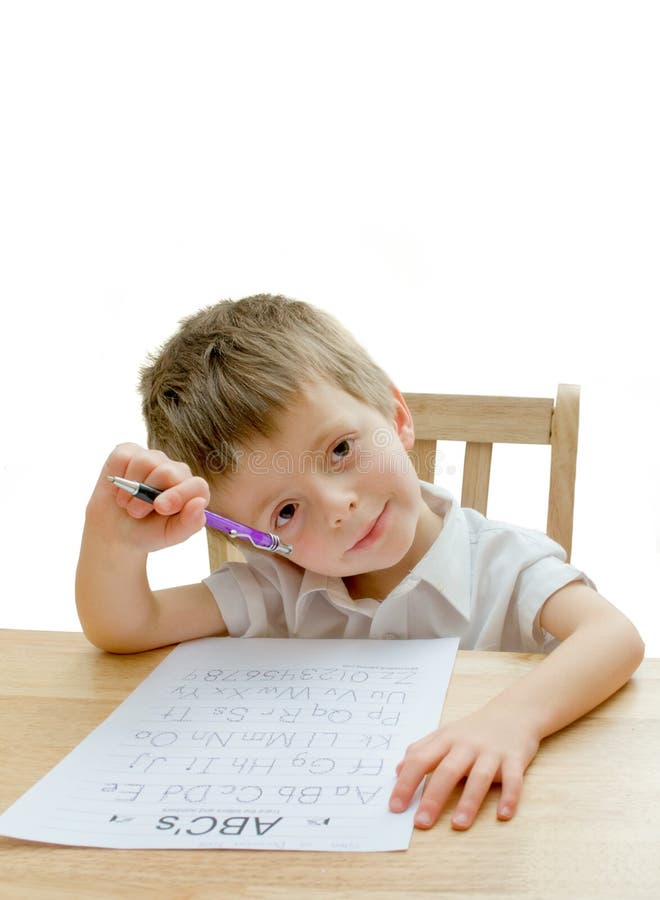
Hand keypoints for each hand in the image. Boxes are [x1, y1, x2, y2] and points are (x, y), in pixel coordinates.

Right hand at [85, 443, 209, 552]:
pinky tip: (118, 489)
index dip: (178, 495)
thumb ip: (190, 522)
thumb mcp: (170, 535)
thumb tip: (199, 502)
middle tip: (136, 513)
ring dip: (129, 490)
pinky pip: (123, 458)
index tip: (160, 508)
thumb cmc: (149, 532)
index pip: (197, 485)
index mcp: (193, 490)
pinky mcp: (130, 452)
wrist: (117, 530)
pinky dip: (116, 477)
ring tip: (127, 503)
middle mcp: (176, 470)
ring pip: (143, 462)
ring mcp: (153, 458)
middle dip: (145, 498)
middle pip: (166, 472)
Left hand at [389, 705, 540, 830]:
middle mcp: (467, 745)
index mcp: (446, 740)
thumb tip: (397, 771)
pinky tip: (503, 815)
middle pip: (447, 771)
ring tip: (458, 824)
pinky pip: (514, 780)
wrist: (513, 712)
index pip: (420, 760)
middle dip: (433, 798)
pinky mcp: (515, 759)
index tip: (395, 807)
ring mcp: (492, 752)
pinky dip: (510, 797)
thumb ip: (421, 751)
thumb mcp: (444, 735)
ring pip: (479, 777)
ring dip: (469, 802)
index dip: (406, 783)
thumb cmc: (473, 730)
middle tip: (421, 823)